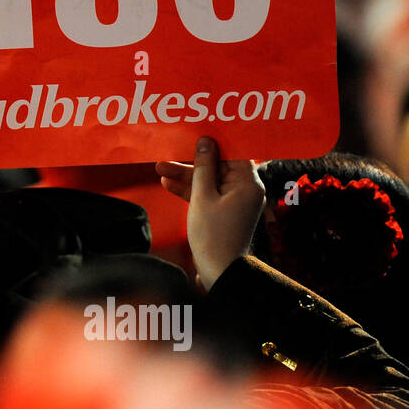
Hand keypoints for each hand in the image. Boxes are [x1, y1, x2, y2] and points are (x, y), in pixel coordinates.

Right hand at [155, 137, 265, 290]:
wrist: (219, 271)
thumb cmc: (213, 234)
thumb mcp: (202, 196)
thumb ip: (202, 167)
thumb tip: (206, 142)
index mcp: (248, 183)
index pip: (232, 154)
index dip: (213, 145)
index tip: (195, 136)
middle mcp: (246, 190)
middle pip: (218, 168)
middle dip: (192, 164)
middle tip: (167, 158)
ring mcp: (235, 202)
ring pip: (210, 181)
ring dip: (187, 177)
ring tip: (161, 170)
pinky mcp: (225, 212)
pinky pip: (209, 194)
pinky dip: (192, 191)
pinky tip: (170, 184)